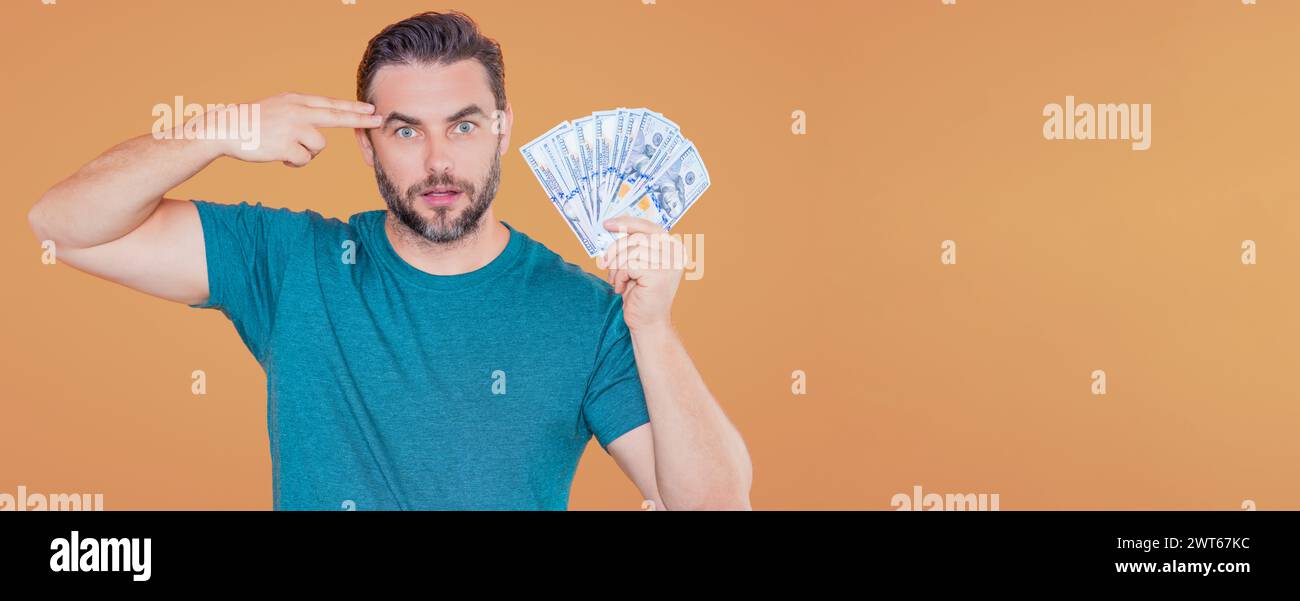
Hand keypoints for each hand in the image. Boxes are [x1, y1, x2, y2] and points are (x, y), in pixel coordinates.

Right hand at [202, 92, 382, 166]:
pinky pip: (304, 160)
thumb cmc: (253, 123)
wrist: (226, 129)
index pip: (330, 104)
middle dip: (359, 118)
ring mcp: (292, 127)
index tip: (371, 108)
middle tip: (378, 119)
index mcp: (296, 101)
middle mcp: (297, 111)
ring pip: (318, 147)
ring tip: (286, 149)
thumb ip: (301, 112)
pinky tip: (279, 156)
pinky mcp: (286, 145)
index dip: (352, 107)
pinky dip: (294, 163)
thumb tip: (322, 122)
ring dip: (307, 153)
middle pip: (336, 116)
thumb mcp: (279, 108)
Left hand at [599, 216, 683, 332]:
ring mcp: (668, 263)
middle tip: (607, 265)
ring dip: (616, 268)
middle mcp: (674, 253)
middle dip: (615, 251)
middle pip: (635, 238)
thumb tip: (614, 225)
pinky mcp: (658, 275)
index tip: (607, 224)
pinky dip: (619, 277)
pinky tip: (622, 288)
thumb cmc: (641, 294)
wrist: (649, 323)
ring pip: (629, 252)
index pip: (647, 226)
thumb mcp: (639, 264)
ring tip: (617, 281)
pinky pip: (627, 265)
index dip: (626, 222)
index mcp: (672, 247)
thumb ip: (634, 246)